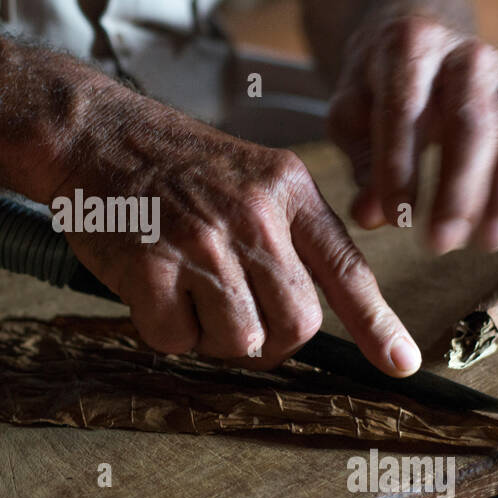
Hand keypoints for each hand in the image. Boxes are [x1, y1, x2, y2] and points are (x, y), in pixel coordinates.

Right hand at [52, 92, 421, 374]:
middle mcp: (254, 215)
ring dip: (212, 336)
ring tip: (187, 294)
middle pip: (296, 324)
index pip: (346, 268)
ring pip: (239, 341)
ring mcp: (202, 242)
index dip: (377, 324)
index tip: (400, 363)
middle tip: (233, 315)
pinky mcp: (151, 267)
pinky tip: (152, 289)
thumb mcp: (252, 175)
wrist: (96, 135)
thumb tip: (311, 314)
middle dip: (269, 339)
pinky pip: (176, 340)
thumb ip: (288, 233)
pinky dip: (163, 330)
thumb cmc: (173, 164)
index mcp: (287, 189)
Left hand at [328, 17, 497, 253]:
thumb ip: (360, 162)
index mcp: (411, 46)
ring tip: (494, 241)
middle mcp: (470, 55)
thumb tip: (370, 217)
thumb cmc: (377, 92)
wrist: (420, 47)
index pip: (405, 107)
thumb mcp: (352, 117)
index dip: (400, 166)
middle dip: (462, 189)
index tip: (395, 219)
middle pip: (476, 121)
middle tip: (443, 243)